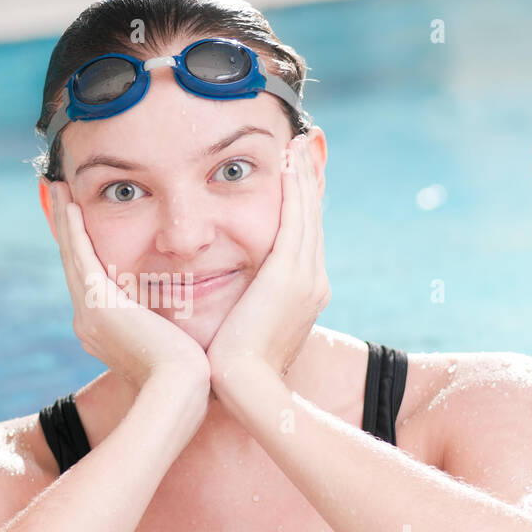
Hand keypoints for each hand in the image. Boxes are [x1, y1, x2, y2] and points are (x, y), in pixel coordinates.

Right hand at [48, 181, 210, 393]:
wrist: (180, 393)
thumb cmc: (190, 380)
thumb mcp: (176, 349)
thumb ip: (174, 330)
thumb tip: (190, 322)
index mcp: (105, 334)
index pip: (92, 284)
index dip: (86, 253)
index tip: (85, 229)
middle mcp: (89, 323)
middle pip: (76, 266)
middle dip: (70, 233)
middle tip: (61, 200)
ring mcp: (89, 313)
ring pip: (73, 255)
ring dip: (67, 221)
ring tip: (60, 191)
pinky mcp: (97, 303)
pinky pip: (80, 254)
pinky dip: (74, 228)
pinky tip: (70, 203)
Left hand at [206, 134, 330, 387]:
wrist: (244, 389)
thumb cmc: (230, 370)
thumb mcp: (239, 329)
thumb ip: (236, 306)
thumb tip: (219, 298)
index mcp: (300, 295)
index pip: (301, 237)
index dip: (299, 204)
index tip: (292, 175)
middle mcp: (312, 282)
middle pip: (312, 219)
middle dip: (308, 181)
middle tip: (302, 145)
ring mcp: (307, 277)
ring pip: (308, 213)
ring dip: (303, 175)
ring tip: (297, 142)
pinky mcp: (291, 275)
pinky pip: (296, 218)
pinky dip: (296, 188)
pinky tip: (289, 160)